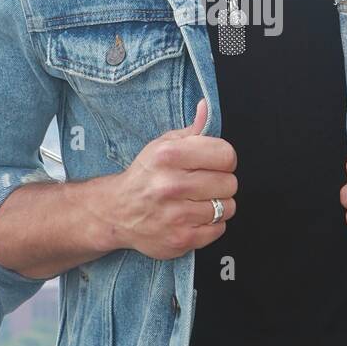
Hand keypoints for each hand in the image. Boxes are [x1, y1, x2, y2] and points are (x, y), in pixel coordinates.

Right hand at [109, 99, 237, 259]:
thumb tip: (207, 107)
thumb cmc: (145, 175)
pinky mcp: (180, 238)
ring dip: (218, 205)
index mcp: (168, 156)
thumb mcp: (162, 145)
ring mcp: (176, 215)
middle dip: (222, 183)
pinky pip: (219, 229)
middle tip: (205, 184)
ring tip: (198, 202)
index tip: (215, 164)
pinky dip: (211, 225)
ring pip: (227, 207)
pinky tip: (194, 217)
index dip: (225, 160)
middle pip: (230, 183)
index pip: (226, 155)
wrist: (117, 211)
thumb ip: (191, 130)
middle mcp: (171, 185)